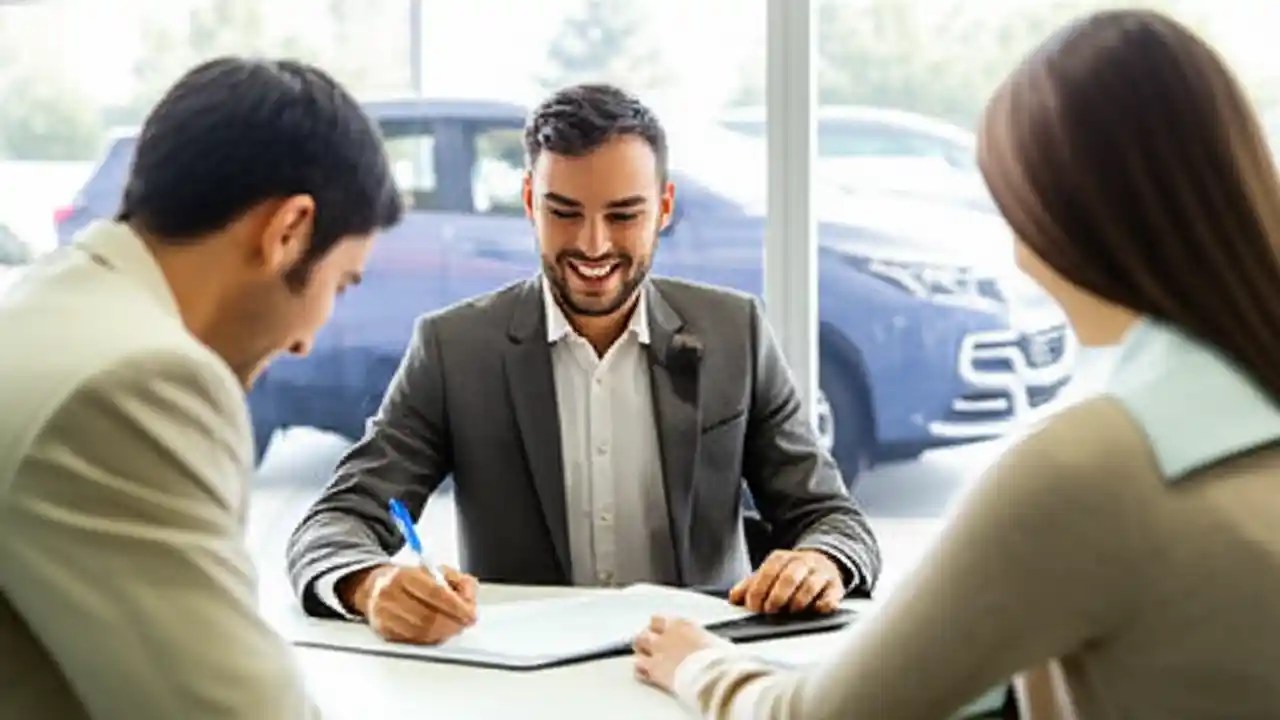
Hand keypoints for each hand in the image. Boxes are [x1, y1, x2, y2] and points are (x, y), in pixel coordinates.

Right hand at [340, 564, 478, 644]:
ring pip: (421, 631)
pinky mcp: (384, 631)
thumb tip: (470, 601)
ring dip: (444, 633)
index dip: (456, 606)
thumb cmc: (409, 579)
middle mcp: (391, 595)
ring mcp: (385, 615)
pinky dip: (431, 639)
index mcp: (405, 575)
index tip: (471, 614)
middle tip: (465, 623)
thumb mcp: (436, 571)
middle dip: (452, 623)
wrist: (374, 587)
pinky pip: (413, 640)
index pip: (434, 593)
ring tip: (455, 628)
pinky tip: (440, 633)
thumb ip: (459, 582)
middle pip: (428, 616)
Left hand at [633, 615, 730, 692]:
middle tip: (649, 644)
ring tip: (643, 655)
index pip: (661, 620)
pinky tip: (643, 673)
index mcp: (684, 625)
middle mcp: (668, 634)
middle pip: (647, 629)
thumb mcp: (718, 645)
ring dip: (641, 648)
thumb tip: (717, 648)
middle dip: (647, 636)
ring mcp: (658, 650)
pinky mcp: (653, 668)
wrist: (712, 674)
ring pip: (639, 642)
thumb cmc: (720, 660)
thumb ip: (709, 643)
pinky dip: (640, 669)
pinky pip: (638, 666)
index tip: (660, 631)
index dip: (659, 627)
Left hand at [729, 549, 842, 614]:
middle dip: (777, 596)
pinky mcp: (835, 586)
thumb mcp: (768, 575)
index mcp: (781, 559)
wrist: (823, 562)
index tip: (753, 606)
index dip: (759, 590)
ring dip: (798, 601)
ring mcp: (820, 573)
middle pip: (789, 577)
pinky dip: (825, 604)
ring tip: (791, 612)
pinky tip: (817, 610)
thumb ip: (750, 586)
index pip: (768, 571)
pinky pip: (831, 595)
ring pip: (810, 585)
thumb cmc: (790, 575)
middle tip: (770, 611)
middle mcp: (801, 562)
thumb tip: (733, 599)